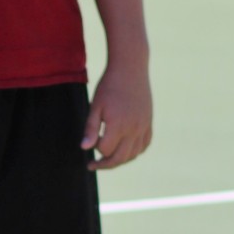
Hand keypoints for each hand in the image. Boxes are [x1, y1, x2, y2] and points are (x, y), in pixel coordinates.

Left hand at [82, 56, 152, 170]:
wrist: (130, 68)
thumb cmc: (109, 85)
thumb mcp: (95, 106)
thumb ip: (91, 129)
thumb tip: (84, 149)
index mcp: (118, 125)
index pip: (105, 150)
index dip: (95, 147)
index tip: (90, 138)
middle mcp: (133, 129)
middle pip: (120, 158)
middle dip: (105, 164)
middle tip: (93, 165)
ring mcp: (143, 126)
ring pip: (133, 154)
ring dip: (120, 160)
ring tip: (109, 159)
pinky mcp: (149, 122)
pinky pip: (144, 145)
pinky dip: (135, 151)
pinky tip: (126, 150)